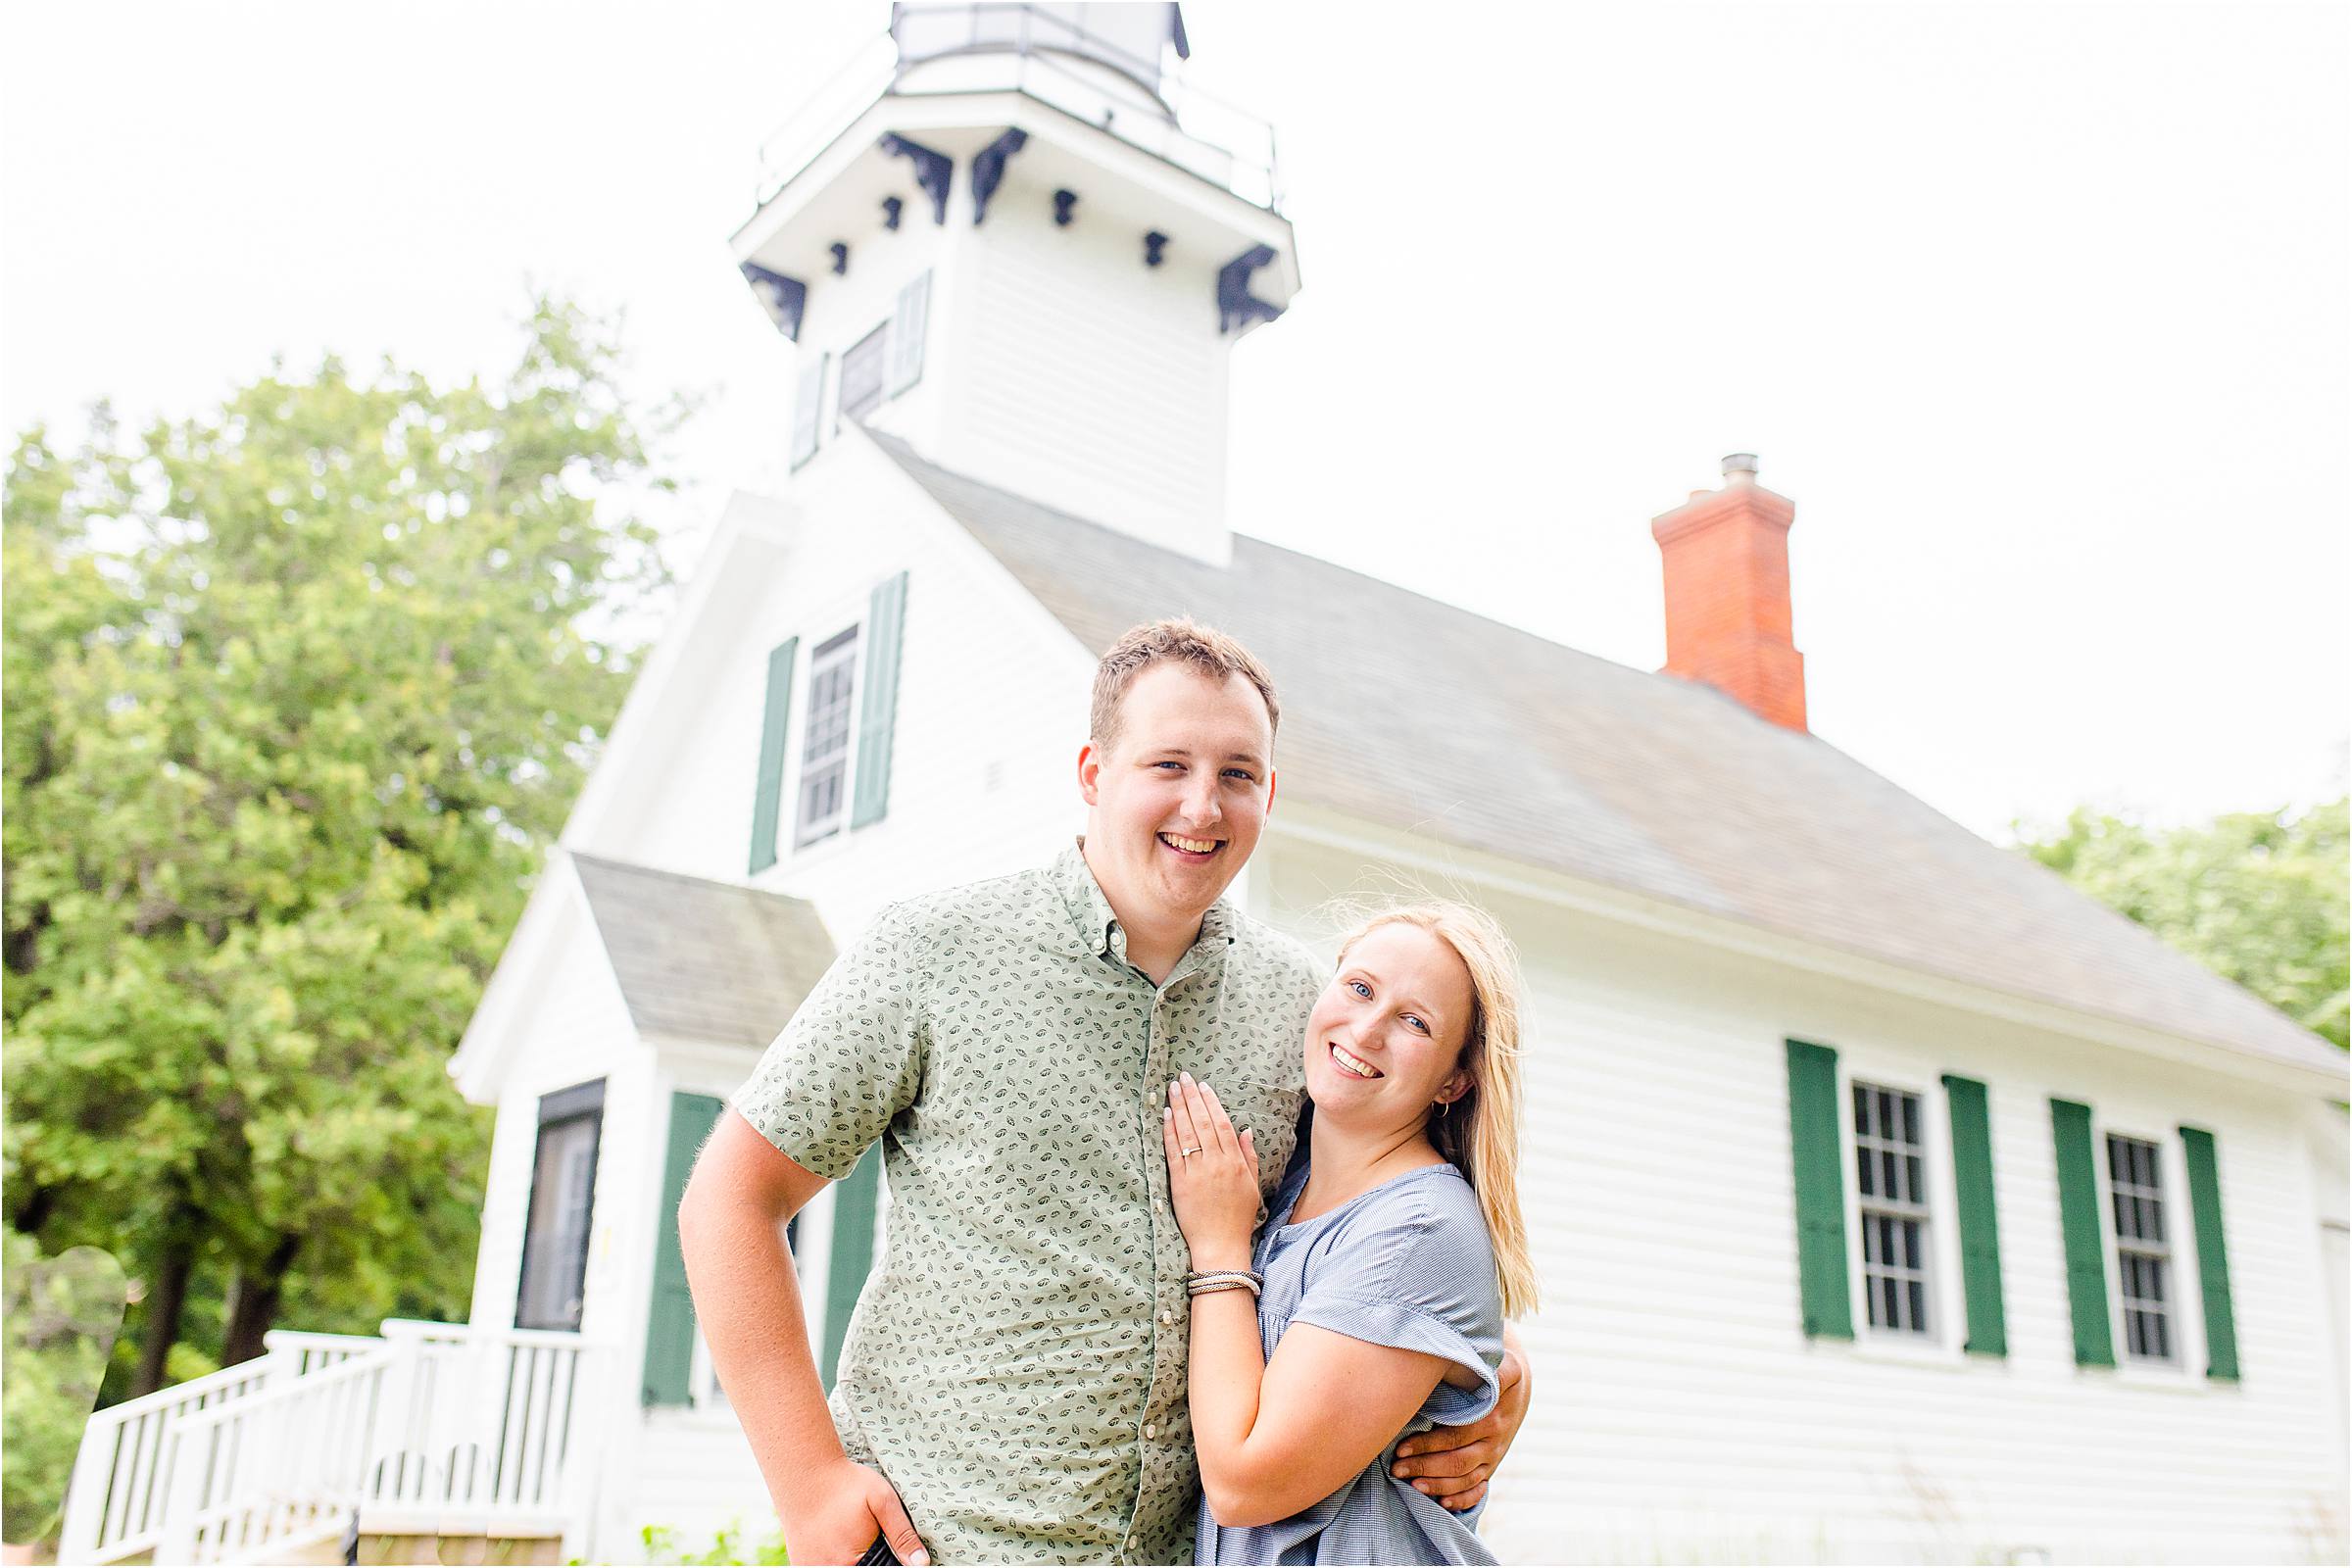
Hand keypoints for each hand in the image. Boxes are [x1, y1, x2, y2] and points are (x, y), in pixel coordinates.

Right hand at [780, 1457, 928, 1565]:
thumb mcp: (883, 1501)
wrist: (804, 1471)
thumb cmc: (845, 1484)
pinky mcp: (800, 1562)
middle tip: (865, 1532)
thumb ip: (903, 1535)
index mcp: (853, 1561)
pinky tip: (836, 1539)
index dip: (890, 1561)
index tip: (883, 1541)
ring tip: (849, 1534)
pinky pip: (823, 1566)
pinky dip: (834, 1556)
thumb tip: (921, 1564)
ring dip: (852, 1558)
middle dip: (871, 1558)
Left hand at [1163, 1073, 1260, 1266]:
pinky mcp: (1180, 1184)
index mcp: (1235, 1162)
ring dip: (1178, 1107)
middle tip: (1183, 1078)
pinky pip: (1174, 1152)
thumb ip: (1249, 1156)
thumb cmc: (1237, 1217)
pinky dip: (1169, 1132)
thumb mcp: (1252, 1185)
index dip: (1211, 1102)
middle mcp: (1216, 1163)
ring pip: (1187, 1133)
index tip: (1203, 1086)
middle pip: (1202, 1122)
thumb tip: (1246, 1130)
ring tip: (1172, 1089)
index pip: (1221, 1124)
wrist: (1220, 1245)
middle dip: (1191, 1097)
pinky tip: (1166, 1116)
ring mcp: (1197, 1173)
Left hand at [1390, 1339, 1530, 1511]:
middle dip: (1425, 1467)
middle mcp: (1493, 1442)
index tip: (1400, 1447)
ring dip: (1438, 1486)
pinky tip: (1442, 1504)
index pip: (1455, 1437)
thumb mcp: (1503, 1364)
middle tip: (1396, 1469)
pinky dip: (1462, 1499)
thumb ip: (1491, 1367)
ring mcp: (1493, 1457)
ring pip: (1466, 1479)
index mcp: (1491, 1418)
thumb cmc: (1497, 1371)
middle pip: (1458, 1462)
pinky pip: (1479, 1490)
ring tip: (1411, 1486)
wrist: (1519, 1388)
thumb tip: (1479, 1367)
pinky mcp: (1491, 1466)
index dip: (1428, 1445)